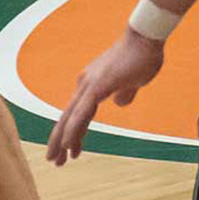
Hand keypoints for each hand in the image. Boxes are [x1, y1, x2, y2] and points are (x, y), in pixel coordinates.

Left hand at [45, 29, 165, 164]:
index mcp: (91, 84)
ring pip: (70, 118)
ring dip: (61, 141)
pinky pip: (81, 114)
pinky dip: (73, 130)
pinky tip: (68, 145)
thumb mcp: (132, 81)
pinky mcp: (97, 87)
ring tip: (57, 160)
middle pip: (66, 117)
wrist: (145, 39)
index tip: (68, 150)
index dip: (70, 132)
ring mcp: (89, 85)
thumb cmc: (141, 57)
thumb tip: (119, 102)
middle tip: (53, 161)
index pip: (75, 113)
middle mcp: (84, 84)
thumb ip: (124, 92)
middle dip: (58, 141)